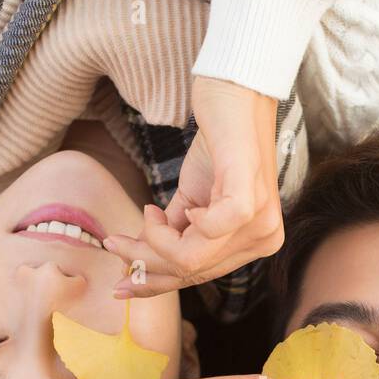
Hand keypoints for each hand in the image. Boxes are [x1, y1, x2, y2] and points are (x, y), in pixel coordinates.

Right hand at [102, 76, 284, 298]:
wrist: (236, 94)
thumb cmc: (217, 144)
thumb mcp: (192, 198)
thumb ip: (174, 233)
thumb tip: (136, 265)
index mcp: (255, 244)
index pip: (200, 275)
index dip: (156, 284)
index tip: (121, 282)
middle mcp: (264, 240)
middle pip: (191, 271)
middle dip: (145, 262)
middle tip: (114, 244)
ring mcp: (260, 222)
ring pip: (191, 260)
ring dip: (153, 240)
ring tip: (144, 213)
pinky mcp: (248, 199)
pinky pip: (204, 234)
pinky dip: (175, 225)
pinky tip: (171, 206)